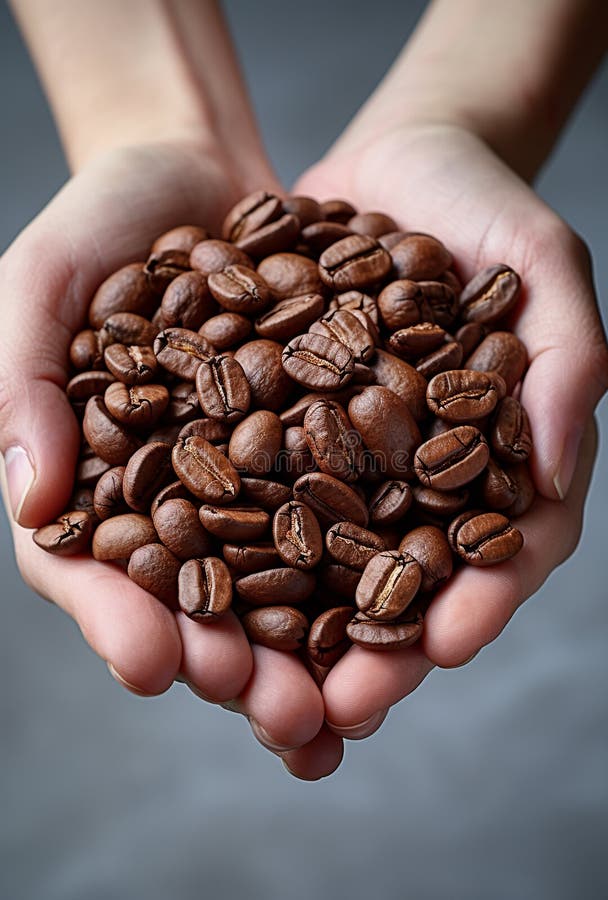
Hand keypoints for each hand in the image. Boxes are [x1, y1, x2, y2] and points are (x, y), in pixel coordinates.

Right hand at [0, 140, 331, 774]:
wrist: (193, 172)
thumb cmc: (97, 226)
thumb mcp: (39, 286)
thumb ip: (20, 384)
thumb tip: (31, 501)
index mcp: (92, 483)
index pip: (93, 574)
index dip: (119, 623)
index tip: (153, 665)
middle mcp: (173, 500)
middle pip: (197, 605)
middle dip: (236, 667)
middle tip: (282, 717)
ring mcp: (249, 480)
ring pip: (278, 586)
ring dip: (315, 651)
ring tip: (350, 707)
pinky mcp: (318, 448)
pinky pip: (346, 514)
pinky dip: (374, 566)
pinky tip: (412, 615)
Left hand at [289, 122, 607, 769]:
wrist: (399, 164)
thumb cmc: (486, 206)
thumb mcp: (544, 265)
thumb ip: (567, 358)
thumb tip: (555, 468)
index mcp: (502, 456)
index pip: (504, 549)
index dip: (481, 601)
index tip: (446, 647)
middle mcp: (426, 474)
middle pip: (410, 580)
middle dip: (381, 650)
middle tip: (342, 711)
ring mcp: (358, 459)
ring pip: (330, 560)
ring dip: (299, 629)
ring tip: (261, 682)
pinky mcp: (292, 430)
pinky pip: (265, 494)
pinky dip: (236, 545)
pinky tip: (197, 586)